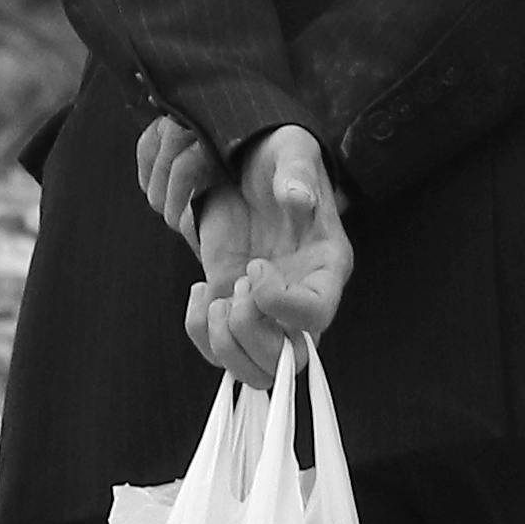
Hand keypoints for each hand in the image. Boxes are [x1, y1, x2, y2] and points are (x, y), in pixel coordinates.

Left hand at [169, 123, 350, 388]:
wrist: (247, 168)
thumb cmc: (277, 160)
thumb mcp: (291, 152)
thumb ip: (297, 173)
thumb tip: (297, 199)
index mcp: (326, 268)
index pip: (315, 315)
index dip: (278, 303)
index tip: (255, 266)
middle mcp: (302, 299)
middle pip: (288, 360)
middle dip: (250, 332)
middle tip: (235, 287)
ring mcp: (267, 313)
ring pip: (256, 371)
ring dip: (224, 342)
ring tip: (216, 296)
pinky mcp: (233, 310)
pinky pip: (217, 351)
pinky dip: (198, 330)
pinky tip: (199, 290)